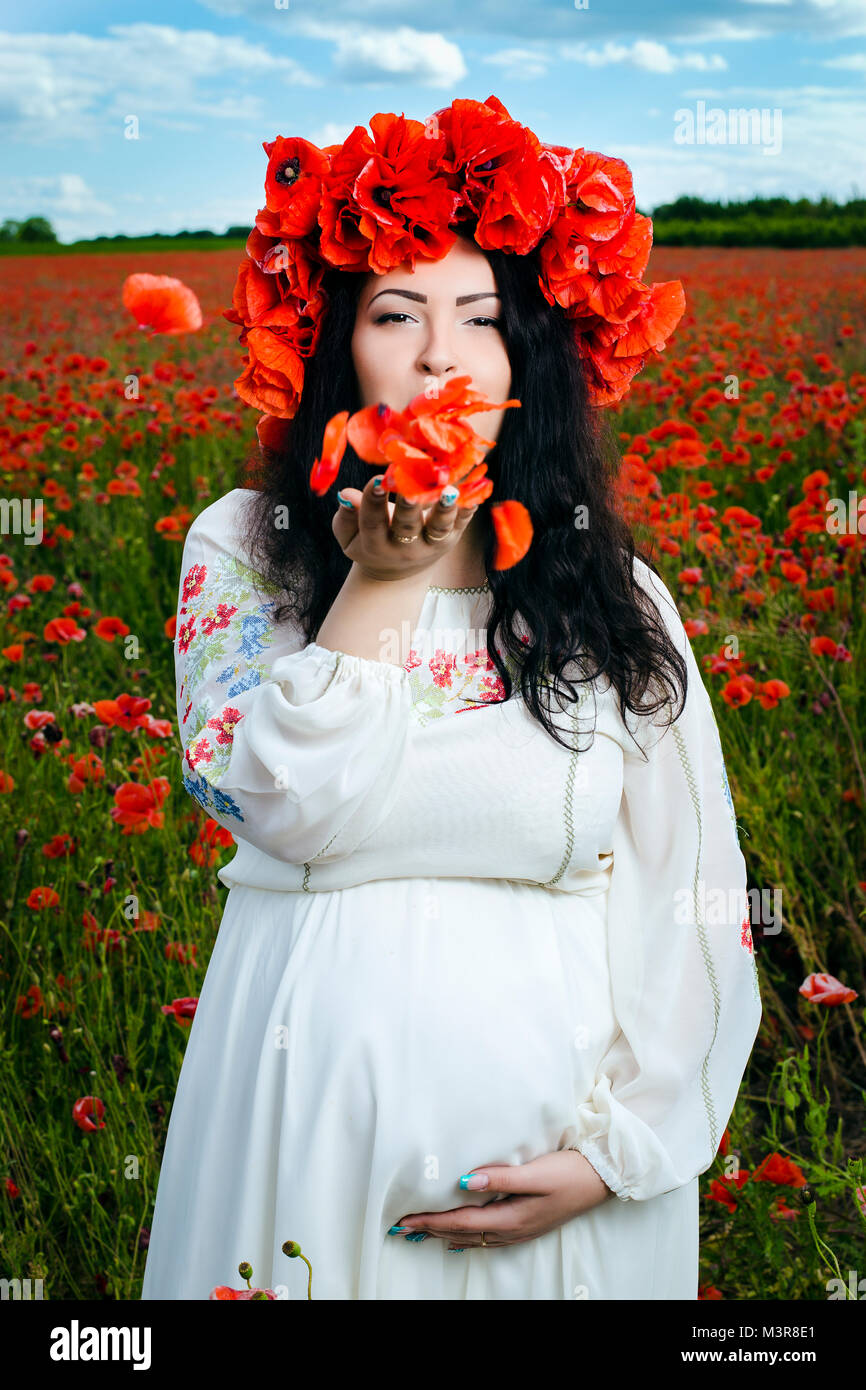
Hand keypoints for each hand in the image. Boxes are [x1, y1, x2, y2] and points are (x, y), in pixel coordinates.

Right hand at [333, 473, 477, 584]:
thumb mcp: (350, 536)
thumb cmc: (369, 543)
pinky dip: (468, 510)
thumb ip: (346, 517)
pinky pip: (460, 524)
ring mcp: (430, 545)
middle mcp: (405, 547)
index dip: (373, 502)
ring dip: (444, 509)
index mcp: (376, 545)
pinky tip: (474, 493)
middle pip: (407, 525)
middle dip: (409, 505)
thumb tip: (346, 495)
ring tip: (450, 491)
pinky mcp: (450, 540)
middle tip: (411, 486)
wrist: (397, 573)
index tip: (378, 479)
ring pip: (438, 528)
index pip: (372, 523)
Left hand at [393, 1149, 615, 1249]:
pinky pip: (487, 1239)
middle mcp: (512, 1229)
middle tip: (400, 1227)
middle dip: (430, 1231)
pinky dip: (466, 1239)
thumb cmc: (569, 1173)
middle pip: (462, 1233)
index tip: (405, 1218)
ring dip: (444, 1235)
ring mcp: (520, 1231)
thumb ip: (500, 1177)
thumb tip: (464, 1181)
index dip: (431, 1221)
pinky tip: (457, 1241)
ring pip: (472, 1238)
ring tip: (420, 1233)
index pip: (461, 1221)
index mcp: (512, 1217)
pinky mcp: (526, 1225)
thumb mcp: (536, 1172)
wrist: (601, 1180)